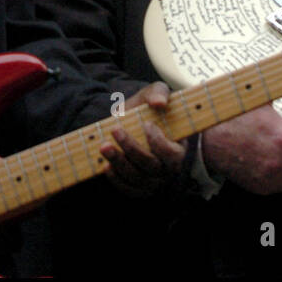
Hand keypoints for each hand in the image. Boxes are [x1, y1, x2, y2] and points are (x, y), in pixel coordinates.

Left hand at [100, 82, 185, 196]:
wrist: (127, 120)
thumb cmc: (145, 107)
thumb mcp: (153, 93)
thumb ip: (159, 93)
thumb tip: (159, 102)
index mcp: (177, 147)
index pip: (172, 153)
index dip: (158, 142)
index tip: (146, 123)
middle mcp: (167, 168)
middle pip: (152, 167)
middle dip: (132, 149)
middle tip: (115, 130)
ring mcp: (152, 180)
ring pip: (137, 178)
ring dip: (119, 162)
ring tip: (104, 146)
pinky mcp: (137, 187)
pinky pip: (127, 188)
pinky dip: (116, 179)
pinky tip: (105, 165)